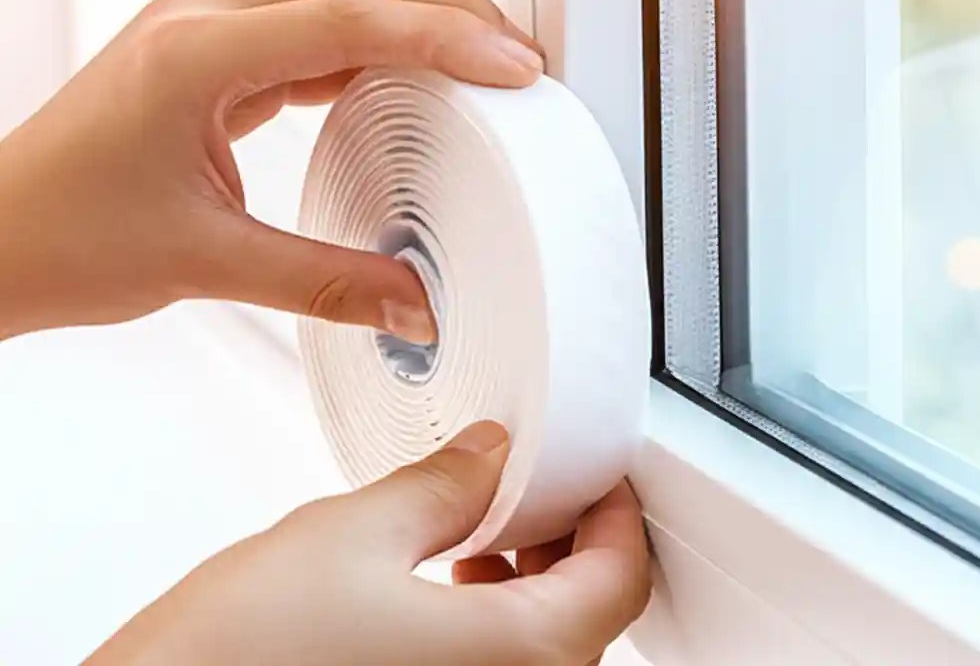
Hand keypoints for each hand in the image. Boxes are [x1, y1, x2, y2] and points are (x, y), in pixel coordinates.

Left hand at [0, 0, 542, 341]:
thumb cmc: (63, 238)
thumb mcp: (210, 265)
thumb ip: (328, 286)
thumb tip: (416, 303)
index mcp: (195, 57)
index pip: (347, 21)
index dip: (443, 37)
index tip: (510, 65)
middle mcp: (201, 30)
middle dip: (445, 4)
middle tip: (516, 53)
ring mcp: (205, 40)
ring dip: (414, 17)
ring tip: (482, 60)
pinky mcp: (211, 64)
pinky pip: (310, 34)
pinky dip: (374, 49)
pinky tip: (413, 81)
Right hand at [86, 421, 650, 665]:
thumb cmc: (239, 656)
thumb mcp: (353, 535)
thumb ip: (444, 486)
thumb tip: (489, 455)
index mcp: (518, 655)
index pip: (619, 580)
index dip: (619, 515)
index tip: (601, 477)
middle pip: (591, 618)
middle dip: (574, 548)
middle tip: (544, 493)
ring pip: (545, 649)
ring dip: (535, 586)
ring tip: (488, 529)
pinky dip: (492, 624)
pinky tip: (445, 582)